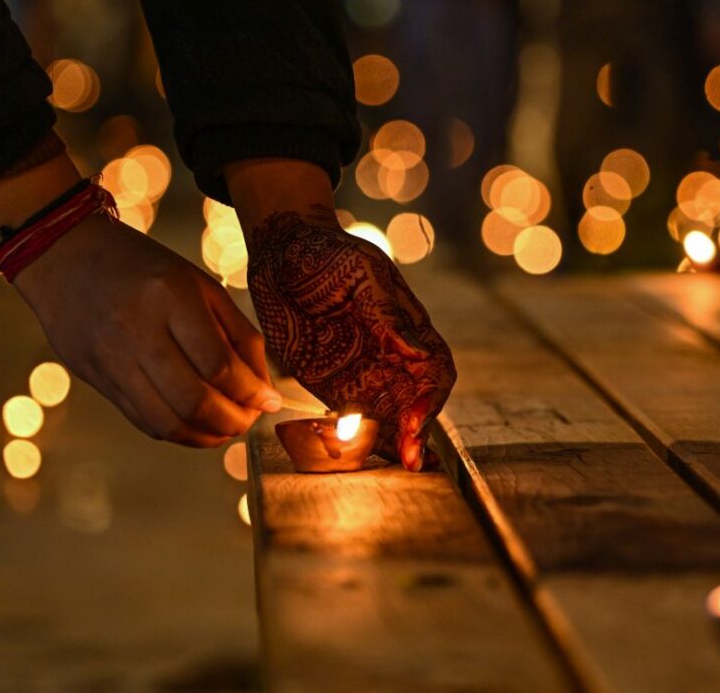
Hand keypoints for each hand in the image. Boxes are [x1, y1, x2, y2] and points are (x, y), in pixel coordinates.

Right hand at [14, 214, 280, 446]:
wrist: (65, 255)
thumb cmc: (148, 268)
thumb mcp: (203, 287)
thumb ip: (240, 337)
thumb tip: (264, 393)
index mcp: (170, 296)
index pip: (218, 365)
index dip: (251, 392)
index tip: (269, 402)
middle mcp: (136, 330)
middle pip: (193, 401)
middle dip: (233, 421)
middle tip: (250, 419)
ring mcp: (110, 358)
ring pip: (166, 421)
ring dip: (207, 435)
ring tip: (228, 427)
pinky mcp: (94, 377)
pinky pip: (142, 420)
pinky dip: (178, 432)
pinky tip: (198, 425)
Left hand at [245, 209, 455, 470]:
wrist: (285, 250)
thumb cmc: (330, 253)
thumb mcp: (363, 274)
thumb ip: (388, 314)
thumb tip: (419, 352)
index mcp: (408, 329)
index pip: (435, 372)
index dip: (431, 400)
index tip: (414, 420)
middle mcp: (393, 358)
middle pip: (417, 404)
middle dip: (417, 434)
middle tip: (410, 460)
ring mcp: (364, 373)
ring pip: (390, 418)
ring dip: (396, 445)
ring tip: (399, 469)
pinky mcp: (332, 385)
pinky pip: (351, 420)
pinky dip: (359, 443)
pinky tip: (358, 460)